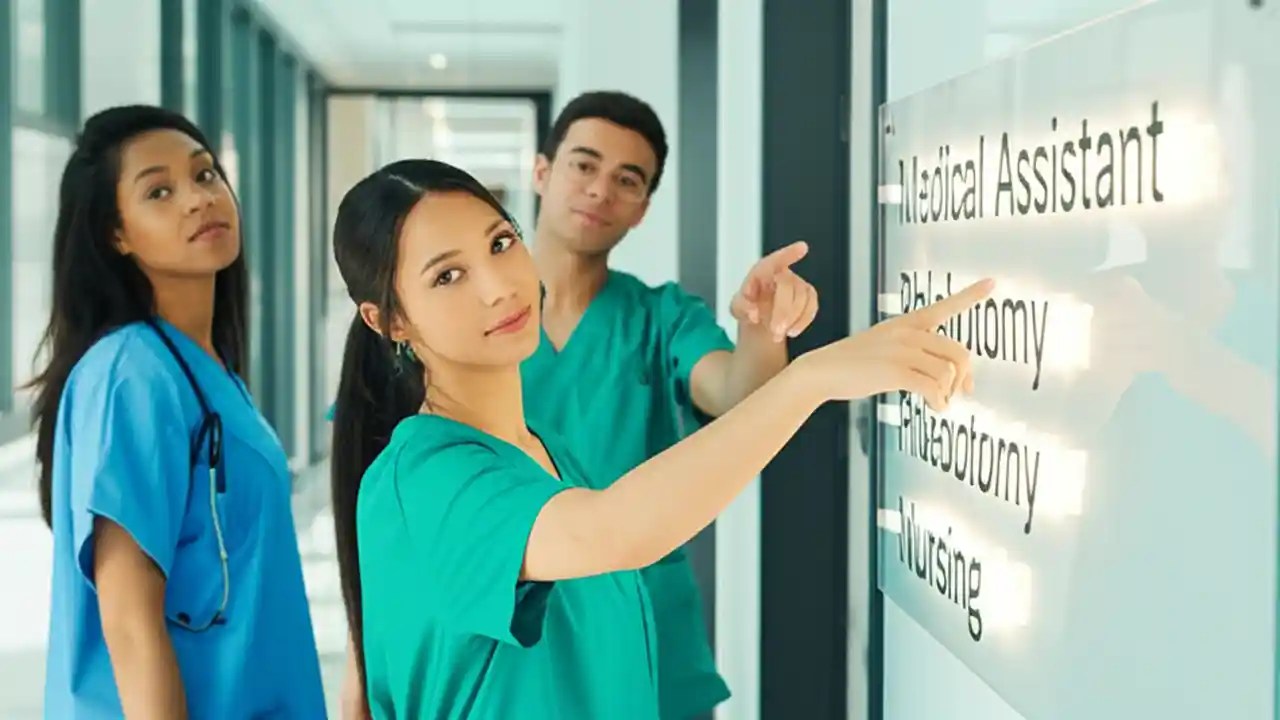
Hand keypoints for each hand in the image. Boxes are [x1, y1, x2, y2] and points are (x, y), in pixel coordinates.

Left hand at [730, 241, 818, 341]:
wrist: (760, 319)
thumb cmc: (749, 306)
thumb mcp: (737, 308)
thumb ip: (741, 307)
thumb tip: (753, 312)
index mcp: (763, 271)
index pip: (775, 259)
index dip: (789, 254)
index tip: (803, 248)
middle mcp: (782, 274)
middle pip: (788, 286)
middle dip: (783, 310)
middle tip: (775, 330)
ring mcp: (797, 284)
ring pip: (802, 297)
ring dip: (792, 319)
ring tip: (778, 333)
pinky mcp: (808, 297)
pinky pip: (812, 306)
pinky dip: (803, 321)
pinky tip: (792, 331)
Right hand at [795, 278, 994, 408]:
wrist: (822, 371)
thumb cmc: (853, 363)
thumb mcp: (883, 346)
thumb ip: (913, 353)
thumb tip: (944, 378)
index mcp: (906, 322)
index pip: (944, 306)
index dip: (970, 295)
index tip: (991, 283)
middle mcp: (908, 332)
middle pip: (958, 352)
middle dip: (965, 376)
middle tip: (962, 392)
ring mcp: (903, 350)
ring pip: (948, 372)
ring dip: (948, 393)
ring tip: (938, 403)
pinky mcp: (896, 371)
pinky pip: (933, 388)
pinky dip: (939, 401)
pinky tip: (934, 406)